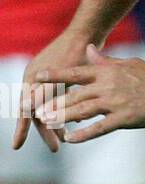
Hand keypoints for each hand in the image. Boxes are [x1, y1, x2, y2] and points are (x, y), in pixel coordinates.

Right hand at [13, 29, 94, 151]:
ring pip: (50, 106)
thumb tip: (24, 109)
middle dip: (46, 130)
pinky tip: (75, 120)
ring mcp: (50, 77)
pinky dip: (66, 109)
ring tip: (66, 138)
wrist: (87, 34)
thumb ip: (42, 93)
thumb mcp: (58, 76)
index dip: (22, 129)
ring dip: (57, 121)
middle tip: (56, 149)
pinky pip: (59, 98)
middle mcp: (38, 79)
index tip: (17, 146)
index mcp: (33, 80)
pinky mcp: (63, 76)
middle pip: (38, 111)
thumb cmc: (73, 55)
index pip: (25, 110)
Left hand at [32, 46, 144, 141]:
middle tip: (37, 111)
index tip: (39, 78)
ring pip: (82, 111)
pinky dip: (83, 134)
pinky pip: (100, 127)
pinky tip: (71, 139)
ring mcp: (116, 102)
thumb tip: (89, 49)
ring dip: (62, 118)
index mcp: (107, 71)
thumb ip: (105, 60)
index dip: (56, 76)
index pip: (75, 73)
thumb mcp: (128, 63)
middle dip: (54, 103)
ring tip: (47, 123)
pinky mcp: (126, 118)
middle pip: (74, 95)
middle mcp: (108, 85)